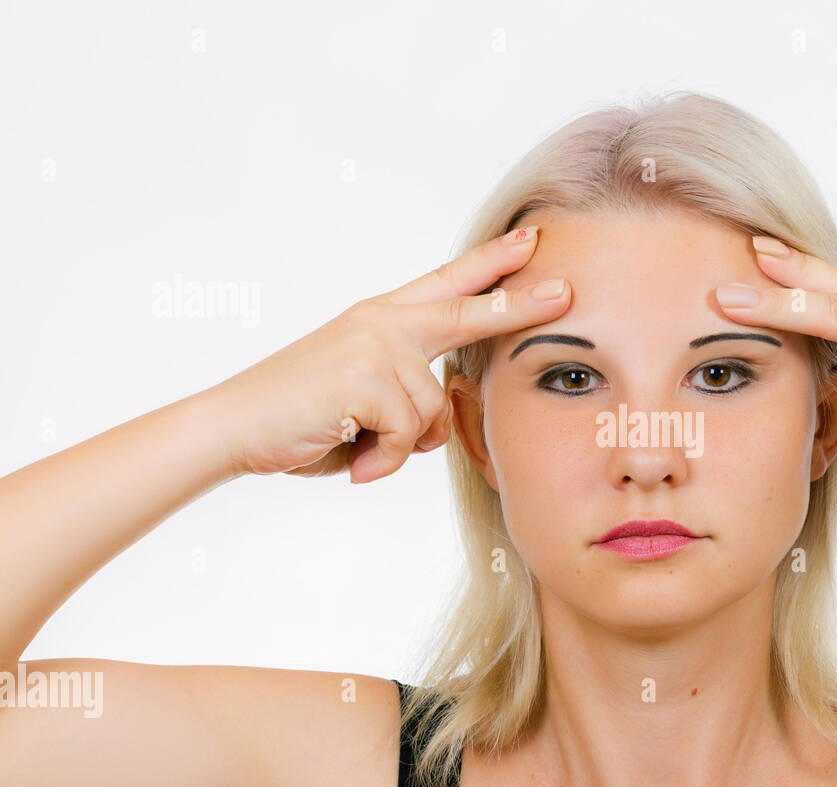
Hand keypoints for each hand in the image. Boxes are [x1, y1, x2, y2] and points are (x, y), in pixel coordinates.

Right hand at [207, 225, 571, 482]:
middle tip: (567, 292)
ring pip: (433, 410)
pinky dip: (382, 459)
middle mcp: (382, 323)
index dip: (490, 264)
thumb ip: (408, 396)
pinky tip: (351, 454)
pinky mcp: (365, 378)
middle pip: (465, 313)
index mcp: (382, 319)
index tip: (530, 242)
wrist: (233, 427)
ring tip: (357, 444)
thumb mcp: (366, 401)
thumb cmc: (300, 419)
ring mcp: (374, 346)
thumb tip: (443, 420)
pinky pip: (407, 434)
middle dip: (519, 305)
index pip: (446, 283)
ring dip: (400, 445)